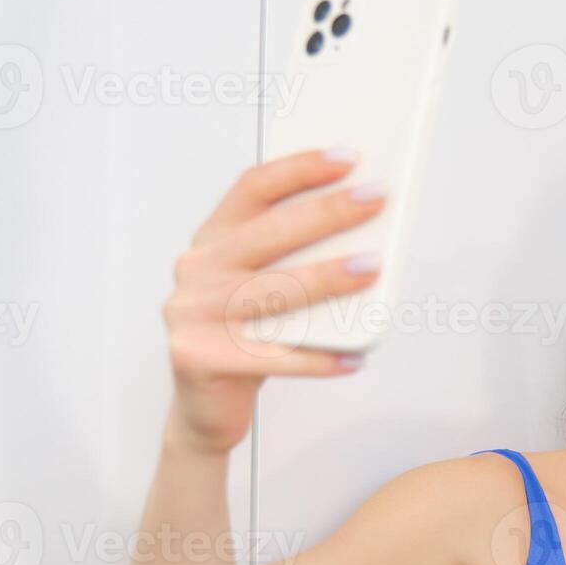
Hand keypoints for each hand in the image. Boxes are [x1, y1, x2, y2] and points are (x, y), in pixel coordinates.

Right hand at [161, 147, 384, 454]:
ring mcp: (189, 314)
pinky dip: (316, 359)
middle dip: (326, 212)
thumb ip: (298, 260)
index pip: (253, 188)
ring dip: (325, 278)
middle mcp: (194, 270)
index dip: (299, 168)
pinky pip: (269, 357)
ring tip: (373, 269)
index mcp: (212, 241)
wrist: (205, 408)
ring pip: (269, 291)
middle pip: (266, 233)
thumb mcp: (269, 288)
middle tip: (376, 199)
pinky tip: (355, 356)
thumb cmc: (250, 337)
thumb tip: (368, 234)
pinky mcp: (195, 358)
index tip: (348, 156)